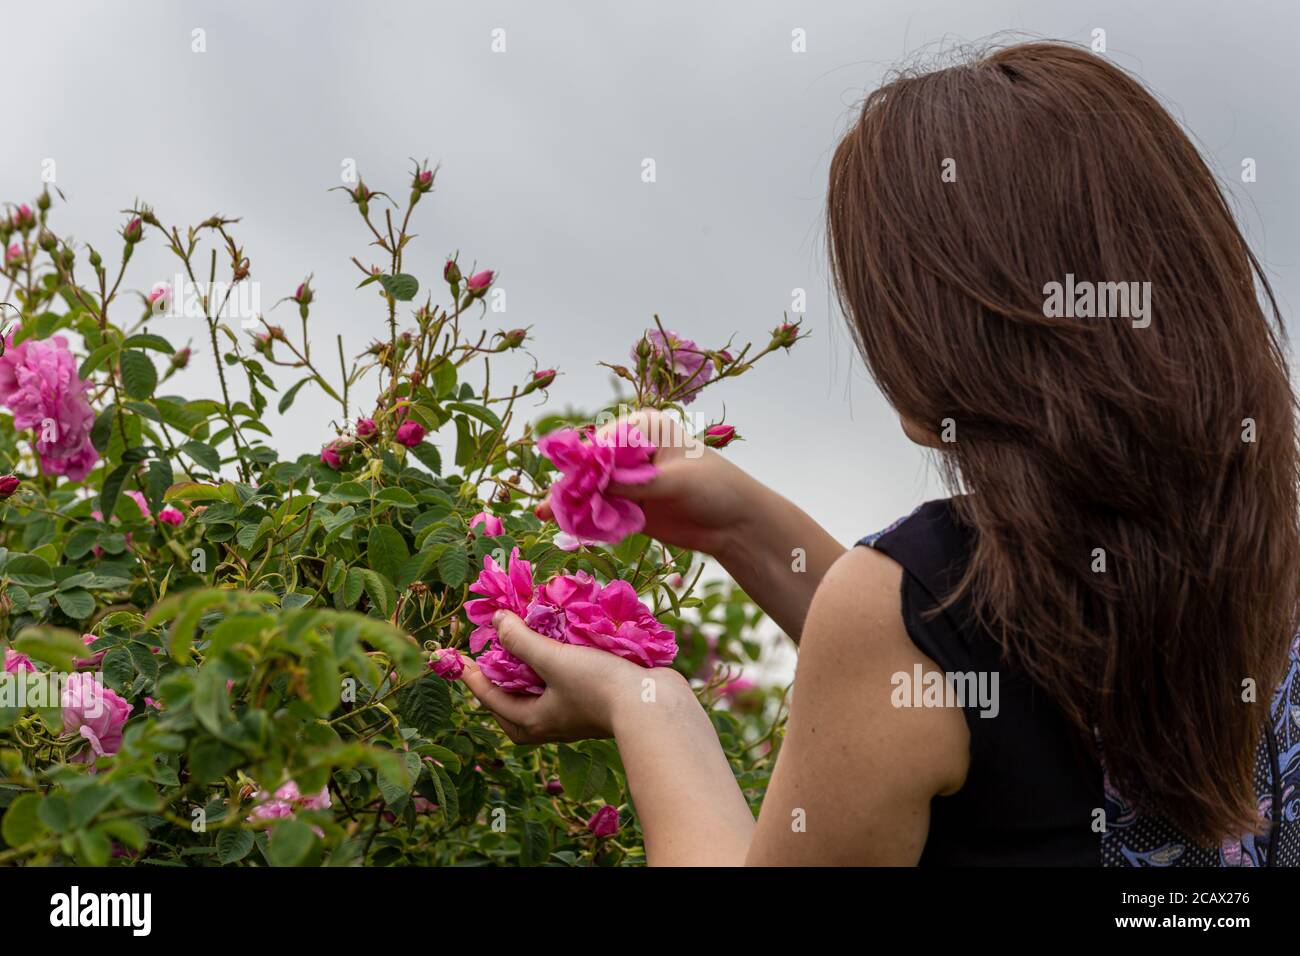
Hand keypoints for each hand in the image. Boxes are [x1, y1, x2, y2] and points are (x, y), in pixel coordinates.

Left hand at [461, 610, 689, 743]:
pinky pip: (564, 686)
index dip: (472, 675)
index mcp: (531, 720)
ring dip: (530, 672)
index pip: (490, 697)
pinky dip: (556, 668)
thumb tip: (496, 621)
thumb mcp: (553, 659)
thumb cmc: (598, 686)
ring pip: (540, 694)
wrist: (653, 705)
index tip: (457, 657)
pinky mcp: (595, 702)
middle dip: (499, 683)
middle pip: (512, 705)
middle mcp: (549, 722)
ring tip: (525, 648)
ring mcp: (573, 714)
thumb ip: (522, 639)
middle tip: (490, 660)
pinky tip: (564, 648)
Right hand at [537, 408, 755, 559]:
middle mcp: (631, 451)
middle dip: (572, 485)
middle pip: (592, 467)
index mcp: (644, 429)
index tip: (569, 481)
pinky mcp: (628, 506)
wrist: (736, 524)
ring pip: (592, 490)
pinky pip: (600, 511)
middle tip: (548, 505)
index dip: (584, 462)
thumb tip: (595, 485)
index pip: (604, 442)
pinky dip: (586, 519)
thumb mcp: (676, 482)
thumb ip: (636, 484)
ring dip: (573, 504)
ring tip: (545, 516)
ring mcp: (628, 480)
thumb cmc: (715, 488)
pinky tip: (567, 527)